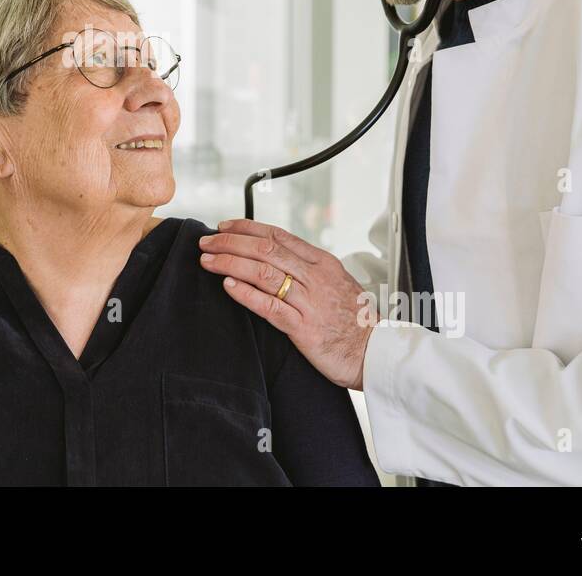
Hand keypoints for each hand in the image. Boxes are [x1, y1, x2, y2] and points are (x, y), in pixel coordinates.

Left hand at [198, 218, 378, 390]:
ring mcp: (310, 302)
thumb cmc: (354, 322)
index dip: (246, 228)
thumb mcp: (336, 284)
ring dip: (230, 264)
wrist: (375, 355)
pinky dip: (246, 294)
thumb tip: (276, 256)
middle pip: (266, 249)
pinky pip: (270, 307)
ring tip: (208, 261)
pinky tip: (228, 286)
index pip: (278, 235)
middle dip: (230, 243)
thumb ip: (308, 270)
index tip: (224, 226)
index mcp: (323, 263)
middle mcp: (316, 277)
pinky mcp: (304, 328)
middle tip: (206, 243)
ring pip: (263, 273)